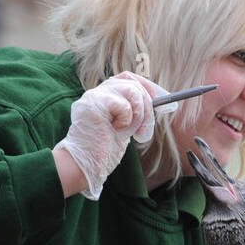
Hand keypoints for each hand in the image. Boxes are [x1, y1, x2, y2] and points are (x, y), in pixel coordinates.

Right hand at [53, 72, 177, 199]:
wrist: (85, 166)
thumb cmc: (102, 152)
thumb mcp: (124, 127)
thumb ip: (134, 112)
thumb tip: (155, 102)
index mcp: (102, 96)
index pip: (127, 78)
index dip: (146, 85)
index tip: (159, 98)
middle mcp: (96, 92)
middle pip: (133, 83)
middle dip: (148, 106)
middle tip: (146, 129)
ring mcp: (93, 96)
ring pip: (132, 90)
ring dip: (139, 114)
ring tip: (131, 132)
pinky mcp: (94, 103)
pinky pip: (124, 105)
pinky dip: (126, 120)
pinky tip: (115, 130)